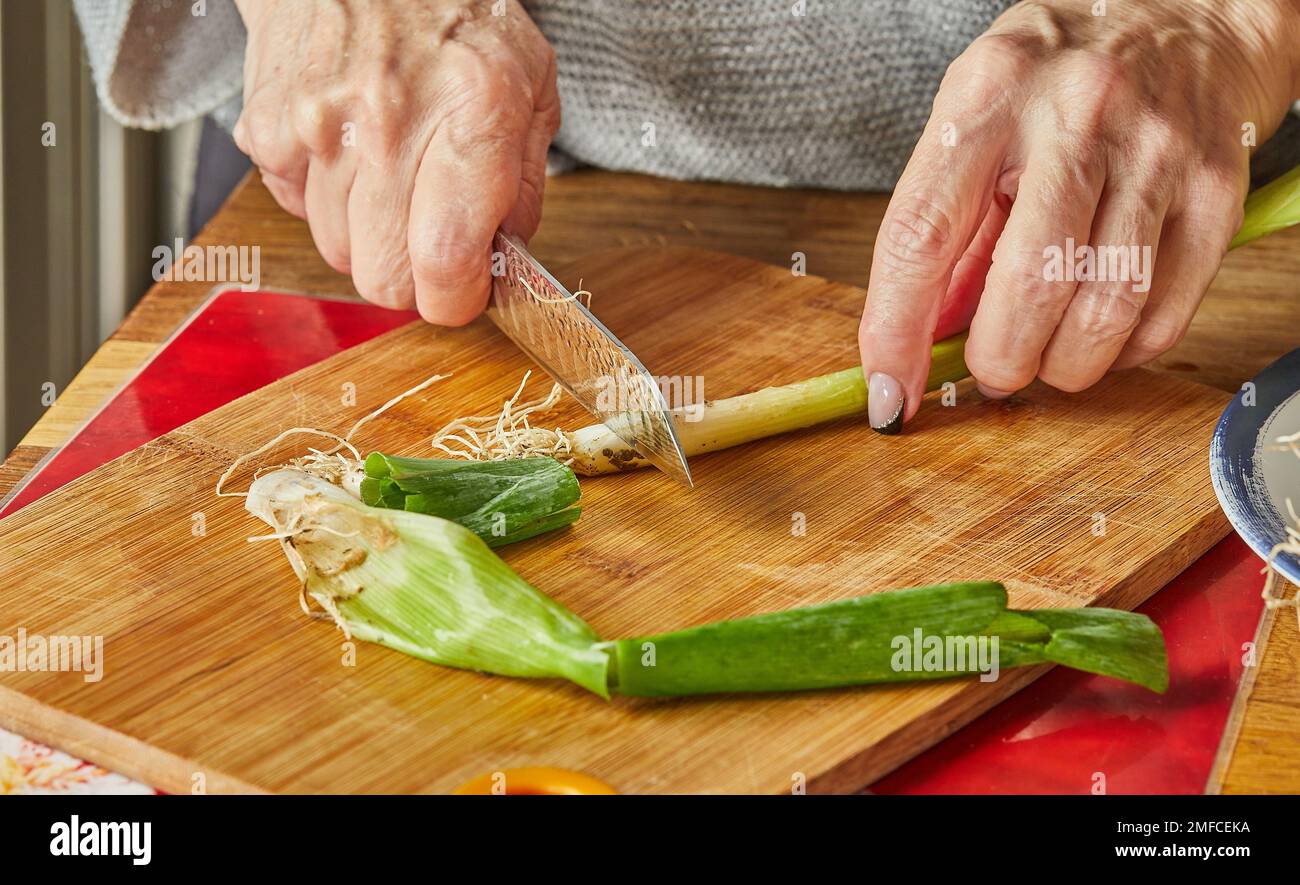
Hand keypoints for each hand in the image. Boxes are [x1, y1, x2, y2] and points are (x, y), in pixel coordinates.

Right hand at [232, 0, 558, 323]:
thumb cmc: (454, 13)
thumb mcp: (530, 85)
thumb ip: (525, 184)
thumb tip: (506, 262)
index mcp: (473, 109)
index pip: (446, 260)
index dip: (457, 298)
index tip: (464, 291)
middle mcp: (390, 119)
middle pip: (383, 275)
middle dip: (411, 273)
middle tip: (428, 234)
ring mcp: (320, 124)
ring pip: (337, 250)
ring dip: (367, 231)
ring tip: (389, 170)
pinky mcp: (269, 127)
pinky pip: (295, 208)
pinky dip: (322, 195)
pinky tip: (348, 147)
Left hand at [858, 0, 1299, 431]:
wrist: (1194, 7)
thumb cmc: (1061, 72)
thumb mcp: (978, 116)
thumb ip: (949, 226)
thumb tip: (924, 337)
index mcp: (987, 95)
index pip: (919, 236)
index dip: (897, 331)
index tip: (890, 393)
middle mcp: (1074, 116)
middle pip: (1024, 286)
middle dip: (997, 360)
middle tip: (990, 369)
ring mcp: (1155, 150)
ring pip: (1101, 311)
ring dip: (1062, 366)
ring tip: (1045, 356)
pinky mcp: (1216, 188)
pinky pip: (1163, 313)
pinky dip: (1121, 351)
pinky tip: (1101, 333)